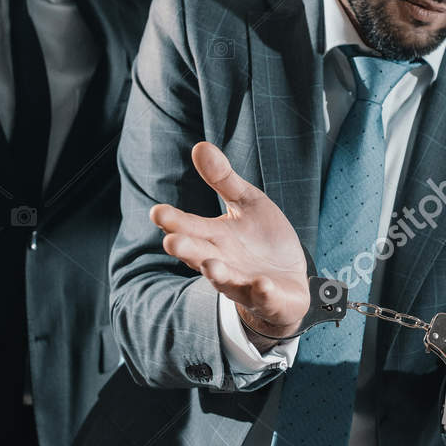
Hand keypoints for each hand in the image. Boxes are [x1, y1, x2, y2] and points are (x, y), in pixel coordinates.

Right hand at [152, 142, 309, 343]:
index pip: (188, 228)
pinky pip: (265, 297)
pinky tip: (263, 284)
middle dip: (187, 250)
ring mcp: (244, 283)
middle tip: (171, 242)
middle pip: (199, 256)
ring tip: (211, 265)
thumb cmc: (261, 240)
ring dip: (218, 274)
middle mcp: (222, 262)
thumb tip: (199, 146)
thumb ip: (223, 180)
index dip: (173, 221)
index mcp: (213, 238)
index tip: (157, 212)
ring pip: (227, 280)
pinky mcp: (269, 298)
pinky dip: (263, 292)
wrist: (287, 280)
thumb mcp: (246, 203)